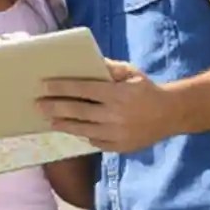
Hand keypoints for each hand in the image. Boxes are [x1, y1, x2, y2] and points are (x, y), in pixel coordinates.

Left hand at [36, 61, 176, 153]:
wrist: (171, 114)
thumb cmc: (146, 90)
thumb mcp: (131, 73)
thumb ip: (109, 68)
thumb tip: (87, 62)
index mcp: (117, 94)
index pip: (84, 90)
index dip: (62, 87)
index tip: (45, 86)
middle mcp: (115, 115)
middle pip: (78, 111)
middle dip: (55, 106)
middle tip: (38, 104)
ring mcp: (117, 134)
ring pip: (83, 129)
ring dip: (64, 124)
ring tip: (49, 120)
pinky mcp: (120, 147)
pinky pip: (95, 142)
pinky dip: (83, 135)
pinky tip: (72, 130)